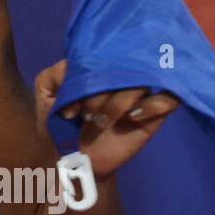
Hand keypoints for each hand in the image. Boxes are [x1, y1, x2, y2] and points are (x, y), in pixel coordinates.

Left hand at [34, 58, 180, 179]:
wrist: (73, 161)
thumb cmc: (59, 124)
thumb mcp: (47, 95)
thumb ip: (55, 73)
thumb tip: (77, 63)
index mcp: (98, 68)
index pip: (102, 54)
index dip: (86, 76)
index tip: (69, 106)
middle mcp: (120, 77)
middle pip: (123, 66)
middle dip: (99, 92)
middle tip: (85, 115)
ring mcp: (139, 95)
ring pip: (142, 81)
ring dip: (118, 102)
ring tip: (100, 121)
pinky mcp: (154, 114)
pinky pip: (168, 99)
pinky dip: (150, 106)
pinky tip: (131, 118)